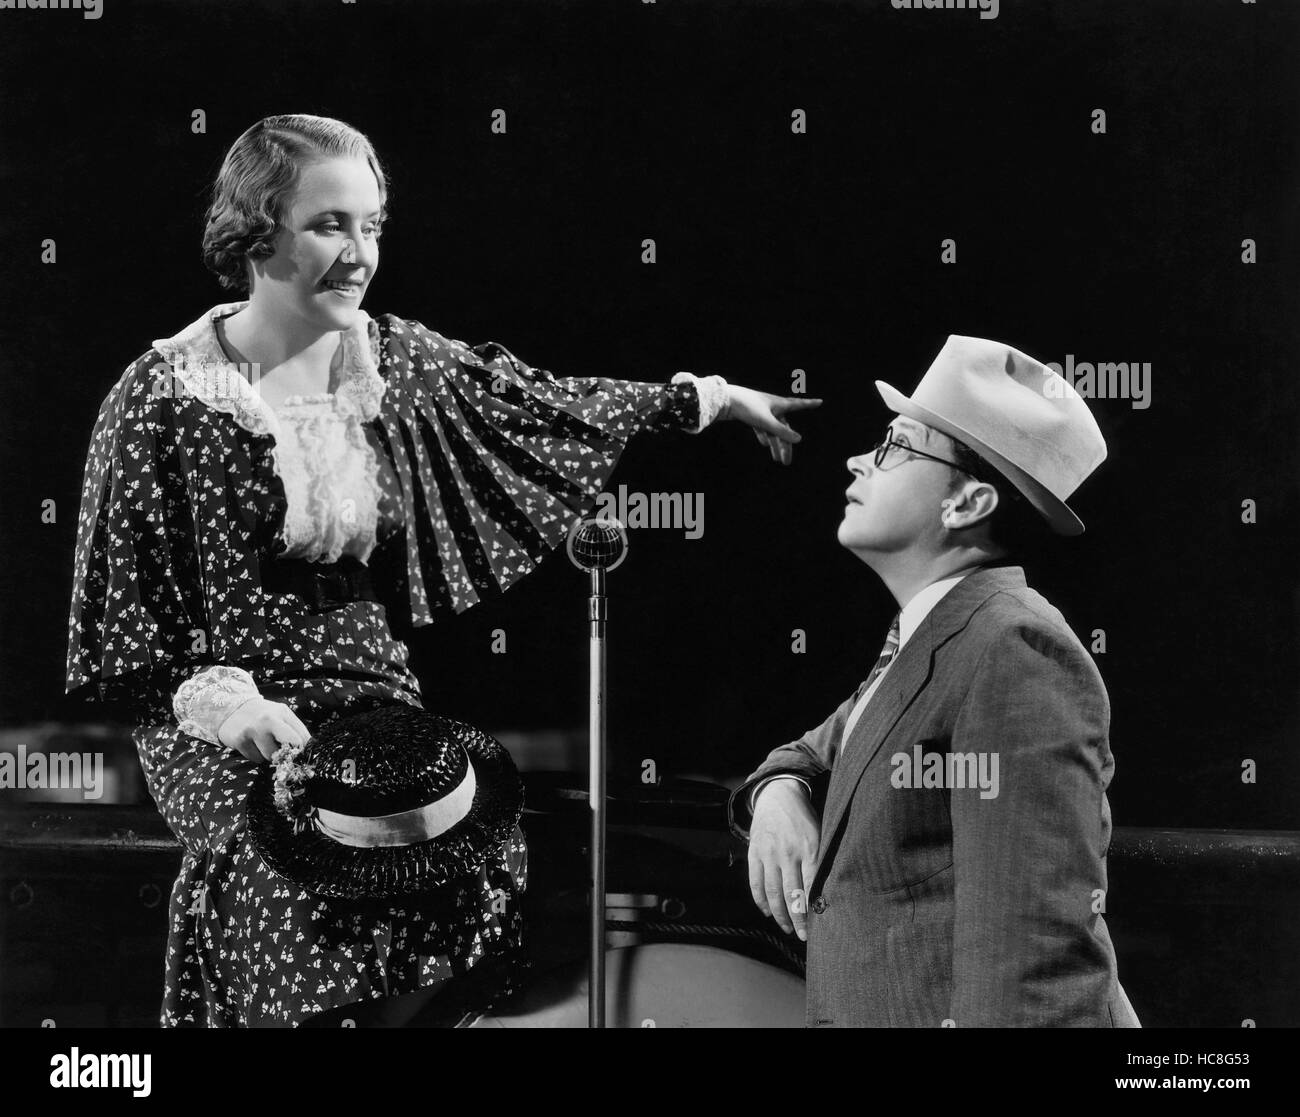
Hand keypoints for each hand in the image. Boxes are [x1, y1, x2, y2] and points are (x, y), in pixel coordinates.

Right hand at [217, 698, 311, 762]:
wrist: (231, 708)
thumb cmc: (261, 715)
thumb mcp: (279, 716)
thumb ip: (293, 730)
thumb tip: (307, 751)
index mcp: (283, 712)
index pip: (303, 736)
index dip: (304, 750)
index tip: (301, 755)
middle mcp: (269, 719)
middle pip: (293, 743)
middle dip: (291, 753)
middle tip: (286, 754)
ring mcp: (253, 729)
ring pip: (272, 756)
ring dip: (269, 755)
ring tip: (263, 744)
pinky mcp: (240, 740)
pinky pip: (256, 759)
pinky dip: (256, 755)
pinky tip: (252, 745)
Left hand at [722, 385, 822, 465]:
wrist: (724, 400)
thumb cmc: (747, 407)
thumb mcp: (766, 422)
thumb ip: (782, 432)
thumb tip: (799, 439)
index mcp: (779, 404)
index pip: (798, 404)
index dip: (809, 404)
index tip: (820, 401)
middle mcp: (772, 406)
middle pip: (783, 428)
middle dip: (786, 446)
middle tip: (787, 462)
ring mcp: (761, 410)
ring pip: (772, 430)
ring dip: (775, 445)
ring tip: (777, 460)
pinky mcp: (750, 414)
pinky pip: (761, 427)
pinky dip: (764, 435)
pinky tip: (764, 444)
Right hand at [747, 779, 820, 940]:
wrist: (778, 794)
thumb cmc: (805, 818)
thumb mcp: (821, 833)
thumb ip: (822, 860)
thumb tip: (829, 891)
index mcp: (809, 848)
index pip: (811, 886)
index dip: (812, 909)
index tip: (817, 928)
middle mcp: (787, 853)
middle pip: (791, 894)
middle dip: (797, 918)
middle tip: (802, 936)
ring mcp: (768, 853)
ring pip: (772, 892)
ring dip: (779, 914)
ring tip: (787, 928)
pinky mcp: (755, 852)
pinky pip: (755, 882)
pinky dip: (760, 900)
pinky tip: (768, 912)